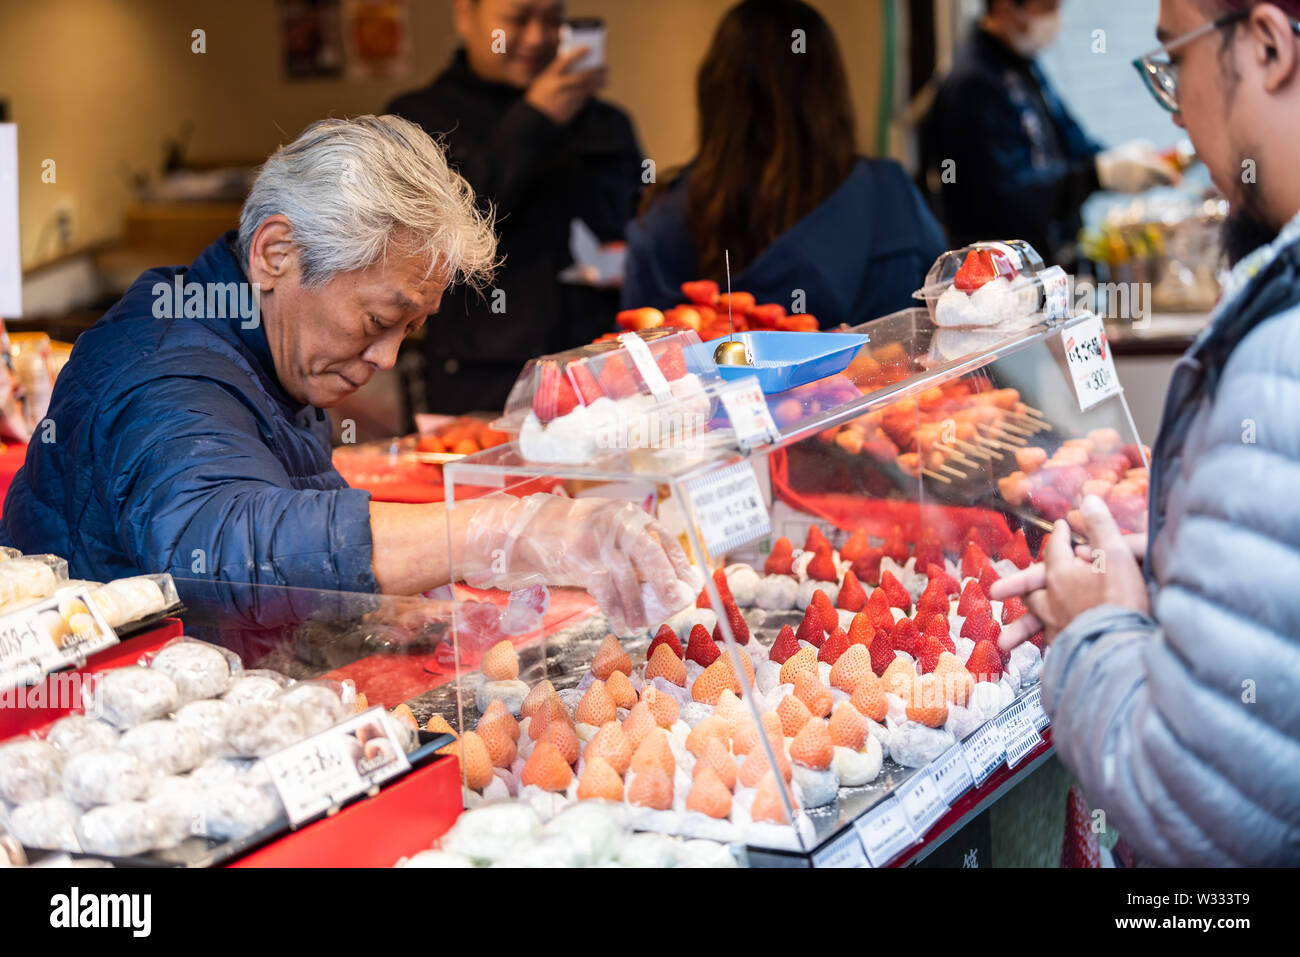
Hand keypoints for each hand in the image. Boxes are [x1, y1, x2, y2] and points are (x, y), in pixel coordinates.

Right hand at [462, 493, 700, 632]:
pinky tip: (620, 623)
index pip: (664, 538)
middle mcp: (617, 522)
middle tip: (677, 604)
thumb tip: (662, 580)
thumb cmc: (573, 534)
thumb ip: (630, 546)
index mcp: (629, 514)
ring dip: (636, 607)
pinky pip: (605, 591)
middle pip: (652, 555)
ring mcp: (599, 541)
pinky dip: (614, 610)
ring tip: (640, 624)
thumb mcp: (606, 529)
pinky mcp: (582, 560)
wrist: (529, 529)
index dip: (679, 564)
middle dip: (667, 583)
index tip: (690, 585)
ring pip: (627, 579)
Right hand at [524, 48, 606, 124]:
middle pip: (583, 76)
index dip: (578, 53)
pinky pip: (584, 99)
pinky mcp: (571, 109)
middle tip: (606, 68)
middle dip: (596, 72)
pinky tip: (595, 89)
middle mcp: (560, 86)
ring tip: (605, 79)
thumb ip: (557, 72)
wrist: (535, 118)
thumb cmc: (539, 96)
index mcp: (550, 76)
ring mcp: (566, 98)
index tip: (589, 48)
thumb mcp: (544, 80)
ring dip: (599, 83)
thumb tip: (576, 66)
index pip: (566, 60)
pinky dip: (590, 93)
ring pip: (587, 89)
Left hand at [990, 495, 1149, 650]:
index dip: (1060, 536)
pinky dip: (1049, 644)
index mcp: (1061, 574)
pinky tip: (1048, 652)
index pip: (1056, 549)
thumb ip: (1102, 527)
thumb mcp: (1117, 555)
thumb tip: (1088, 498)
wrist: (1120, 648)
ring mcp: (1057, 625)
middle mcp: (1051, 599)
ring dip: (1023, 624)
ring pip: (1036, 619)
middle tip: (997, 590)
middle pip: (1032, 587)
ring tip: (1004, 637)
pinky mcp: (1067, 648)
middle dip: (1020, 584)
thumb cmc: (1120, 600)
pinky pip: (1053, 643)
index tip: (1061, 527)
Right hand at [1096, 140, 1178, 192]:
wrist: (1101, 172)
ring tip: (1150, 175)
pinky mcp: (1132, 192)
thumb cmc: (1120, 156)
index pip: (1165, 173)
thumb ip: (1151, 151)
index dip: (1174, 177)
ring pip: (1152, 185)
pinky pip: (1143, 188)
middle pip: (1161, 182)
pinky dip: (1145, 184)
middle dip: (1168, 181)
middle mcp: (1143, 178)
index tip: (1180, 179)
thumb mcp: (1137, 146)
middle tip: (1174, 180)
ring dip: (1155, 181)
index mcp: (1146, 165)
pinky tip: (1139, 178)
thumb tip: (1160, 156)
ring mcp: (1137, 187)